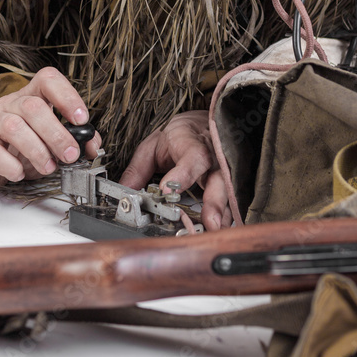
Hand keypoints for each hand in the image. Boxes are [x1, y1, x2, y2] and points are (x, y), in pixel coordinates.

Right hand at [0, 66, 101, 192]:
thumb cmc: (24, 145)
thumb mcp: (51, 138)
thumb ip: (76, 138)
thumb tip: (93, 146)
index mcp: (32, 95)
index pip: (48, 80)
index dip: (67, 96)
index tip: (82, 119)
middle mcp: (10, 102)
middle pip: (33, 107)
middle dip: (56, 134)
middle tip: (70, 155)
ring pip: (14, 126)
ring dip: (37, 150)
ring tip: (49, 167)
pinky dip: (10, 165)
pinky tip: (20, 173)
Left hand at [119, 110, 230, 231]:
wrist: (204, 124)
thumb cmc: (180, 135)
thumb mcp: (154, 145)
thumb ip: (138, 169)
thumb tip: (123, 193)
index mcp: (192, 143)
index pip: (192, 157)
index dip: (182, 174)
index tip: (167, 191)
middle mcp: (213, 156)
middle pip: (219, 177)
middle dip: (215, 202)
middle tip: (210, 222)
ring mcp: (225, 169)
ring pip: (230, 191)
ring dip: (225, 214)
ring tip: (216, 232)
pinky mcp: (231, 180)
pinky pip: (233, 199)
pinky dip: (228, 216)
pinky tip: (221, 229)